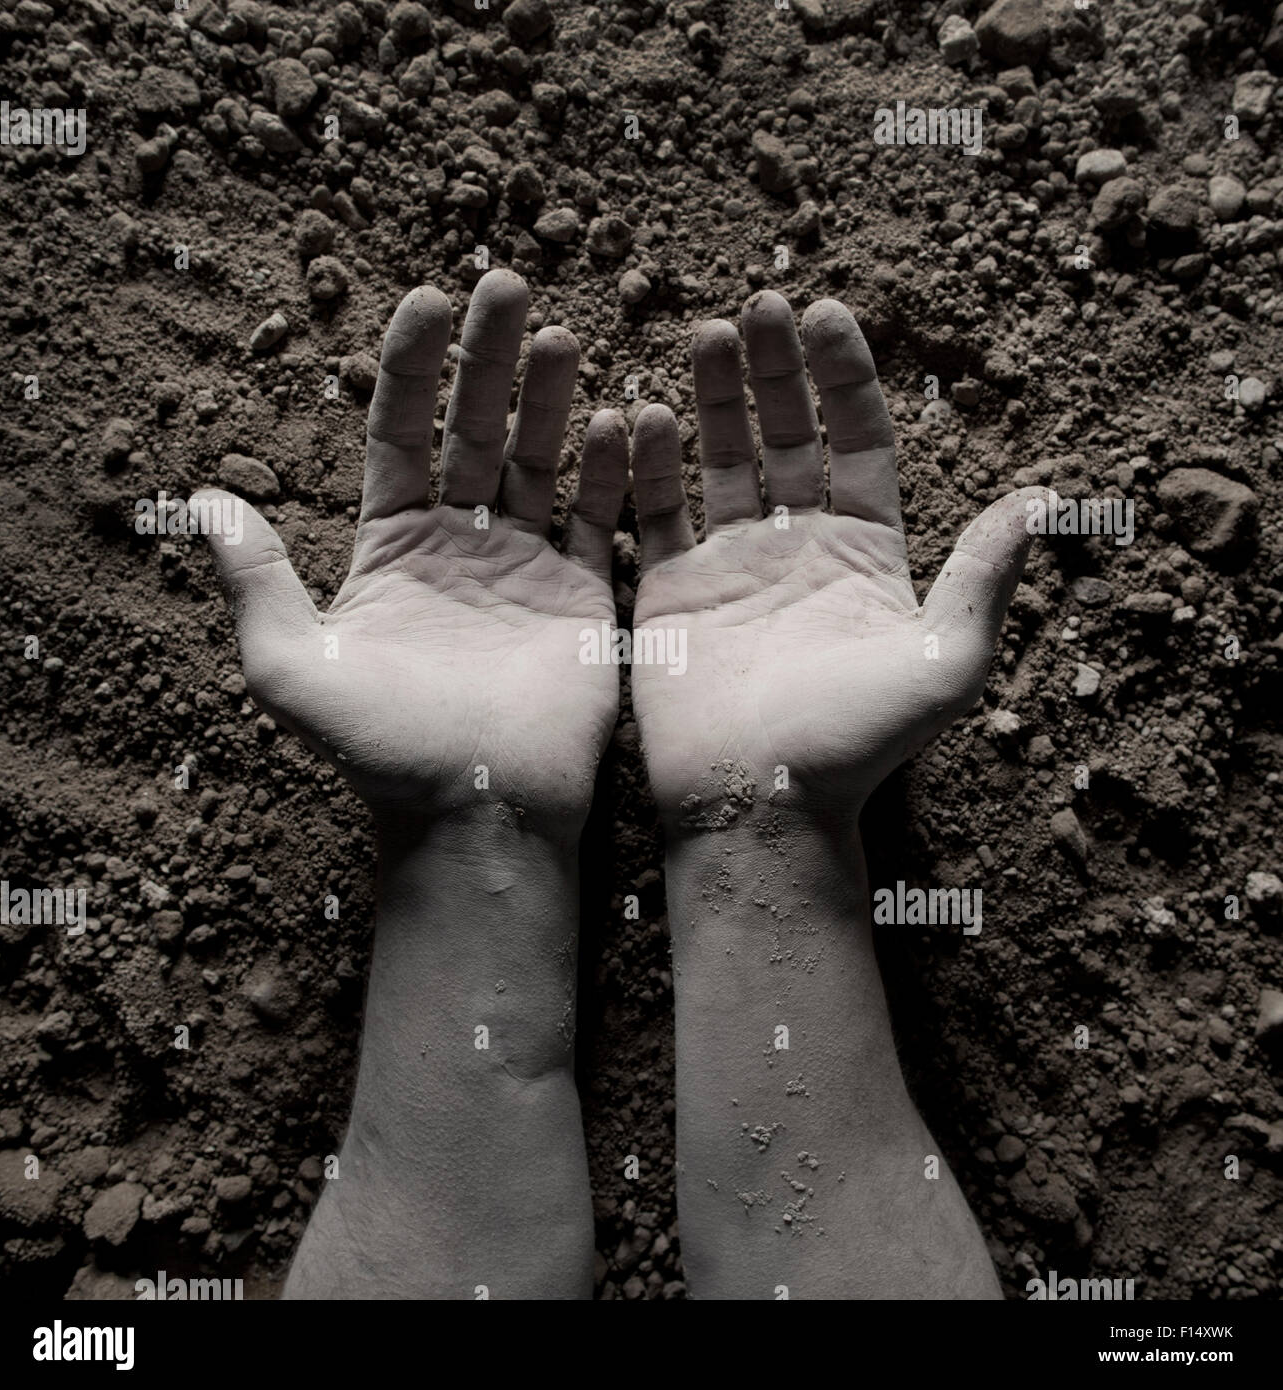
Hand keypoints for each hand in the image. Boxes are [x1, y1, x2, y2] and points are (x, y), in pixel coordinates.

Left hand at [196, 270, 626, 839]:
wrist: (477, 812)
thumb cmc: (383, 747)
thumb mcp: (295, 665)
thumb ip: (256, 580)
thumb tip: (204, 499)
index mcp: (393, 544)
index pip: (401, 431)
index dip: (413, 363)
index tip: (429, 295)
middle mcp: (461, 544)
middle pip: (477, 429)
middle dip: (490, 359)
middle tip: (508, 284)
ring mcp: (528, 567)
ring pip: (543, 462)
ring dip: (554, 400)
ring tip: (564, 338)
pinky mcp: (585, 598)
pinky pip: (601, 520)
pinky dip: (612, 473)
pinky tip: (621, 420)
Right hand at [630, 289, 1040, 830]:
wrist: (760, 802)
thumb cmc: (857, 740)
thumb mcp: (947, 658)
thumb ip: (985, 574)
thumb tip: (1045, 497)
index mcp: (865, 552)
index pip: (856, 441)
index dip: (842, 376)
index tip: (825, 311)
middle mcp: (798, 549)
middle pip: (785, 436)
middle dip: (773, 371)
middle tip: (757, 307)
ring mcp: (730, 566)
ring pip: (719, 461)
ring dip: (712, 398)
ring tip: (704, 334)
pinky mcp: (672, 591)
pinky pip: (656, 511)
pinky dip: (647, 463)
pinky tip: (641, 411)